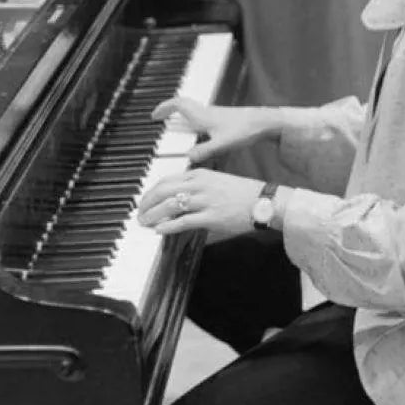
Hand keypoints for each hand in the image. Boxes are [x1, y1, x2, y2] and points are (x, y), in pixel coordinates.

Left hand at [137, 168, 262, 238]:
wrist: (265, 201)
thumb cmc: (243, 193)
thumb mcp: (217, 181)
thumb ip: (197, 187)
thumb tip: (179, 201)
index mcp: (199, 174)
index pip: (166, 181)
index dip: (151, 193)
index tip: (144, 201)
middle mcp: (199, 185)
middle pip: (163, 192)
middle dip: (147, 204)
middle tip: (139, 214)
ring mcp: (205, 201)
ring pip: (169, 206)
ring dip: (153, 216)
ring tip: (145, 223)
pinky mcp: (211, 217)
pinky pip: (183, 221)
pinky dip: (168, 226)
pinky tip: (159, 230)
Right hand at [152, 98, 275, 164]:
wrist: (266, 123)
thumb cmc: (246, 130)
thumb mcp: (222, 144)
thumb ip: (204, 151)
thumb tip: (187, 157)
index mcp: (203, 116)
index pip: (178, 104)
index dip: (164, 108)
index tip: (154, 116)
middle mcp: (208, 113)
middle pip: (184, 105)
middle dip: (170, 110)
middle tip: (160, 118)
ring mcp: (216, 116)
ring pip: (194, 111)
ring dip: (182, 116)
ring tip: (175, 126)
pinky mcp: (224, 120)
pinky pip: (203, 118)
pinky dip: (194, 123)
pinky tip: (197, 134)